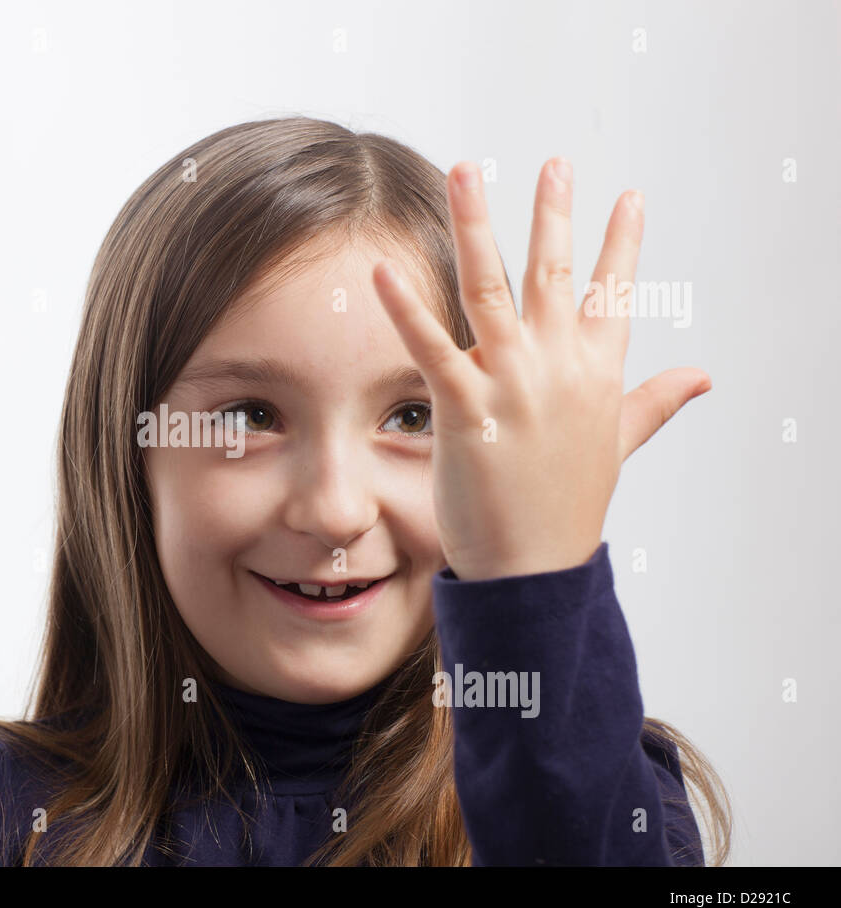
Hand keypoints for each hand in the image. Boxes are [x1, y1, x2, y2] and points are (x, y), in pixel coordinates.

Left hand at [372, 158, 709, 580]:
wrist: (534, 569)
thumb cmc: (568, 507)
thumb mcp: (618, 443)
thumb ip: (654, 401)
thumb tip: (702, 376)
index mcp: (597, 373)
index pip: (614, 295)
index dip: (620, 244)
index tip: (628, 197)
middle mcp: (558, 368)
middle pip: (554, 274)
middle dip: (553, 213)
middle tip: (552, 162)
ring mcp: (512, 384)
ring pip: (491, 288)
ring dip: (475, 225)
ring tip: (465, 171)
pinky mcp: (464, 409)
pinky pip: (431, 346)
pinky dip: (405, 308)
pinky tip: (381, 271)